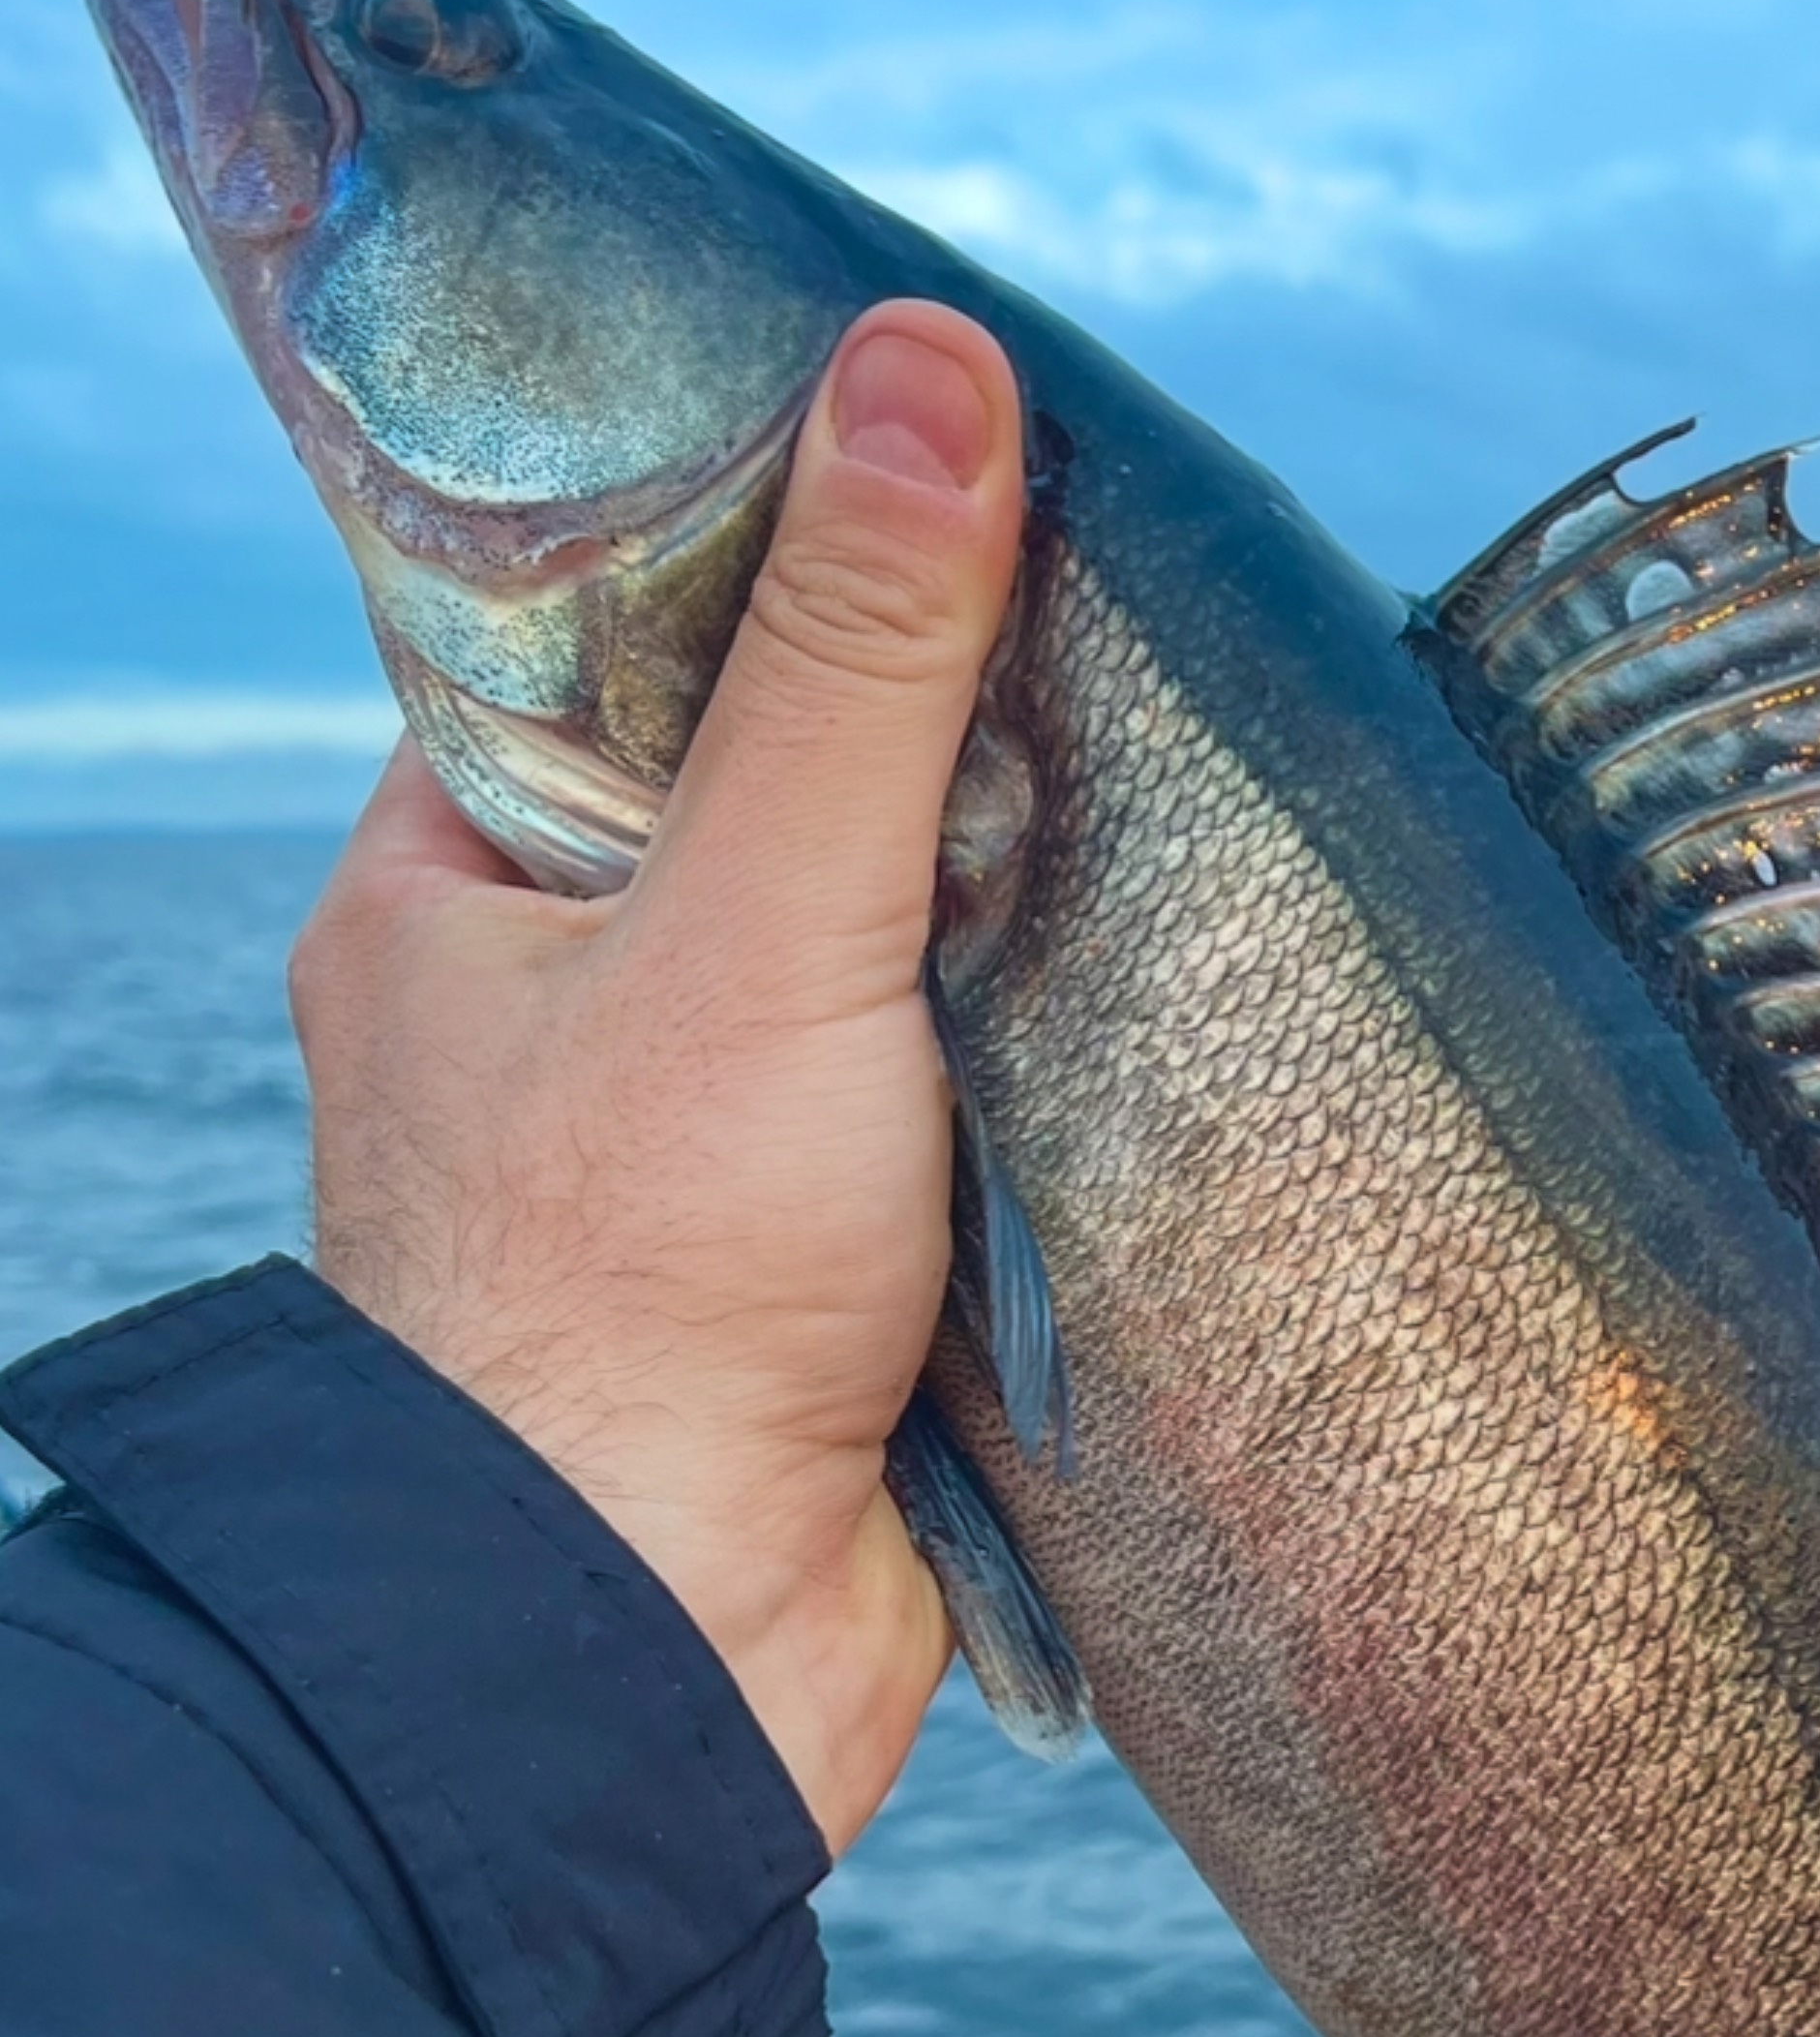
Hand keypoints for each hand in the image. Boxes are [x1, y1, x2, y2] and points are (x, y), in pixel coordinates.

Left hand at [290, 301, 1026, 1853]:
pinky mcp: (813, 1258)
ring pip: (859, 937)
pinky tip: (1151, 963)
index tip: (914, 429)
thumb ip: (856, 663)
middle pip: (750, 777)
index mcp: (448, 892)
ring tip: (1155, 755)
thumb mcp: (756, 927)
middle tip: (1090, 582)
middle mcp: (547, 1003)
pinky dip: (1032, 1036)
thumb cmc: (639, 1305)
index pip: (588, 628)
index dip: (751, 520)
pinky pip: (936, 1088)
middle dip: (918, 709)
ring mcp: (685, 1136)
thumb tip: (930, 366)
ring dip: (994, 884)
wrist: (665, 1670)